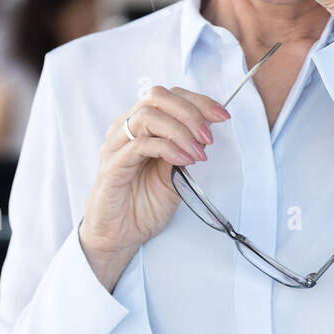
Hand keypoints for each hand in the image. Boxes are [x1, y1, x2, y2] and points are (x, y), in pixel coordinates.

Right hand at [80, 86, 229, 289]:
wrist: (121, 236)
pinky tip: (184, 161)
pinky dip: (168, 148)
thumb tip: (205, 128)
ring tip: (198, 153)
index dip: (198, 101)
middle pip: (156, 97)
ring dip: (181, 131)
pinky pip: (140, 145)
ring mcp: (115, 145)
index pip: (168, 96)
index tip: (222, 115)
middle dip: (190, 112)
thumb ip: (184, 148)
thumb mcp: (174, 172)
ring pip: (148, 115)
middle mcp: (123, 129)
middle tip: (209, 136)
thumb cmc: (144, 204)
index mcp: (139, 126)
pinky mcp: (112, 165)